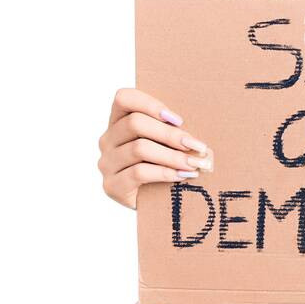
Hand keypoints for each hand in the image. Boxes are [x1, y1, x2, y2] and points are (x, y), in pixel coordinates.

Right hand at [97, 88, 213, 208]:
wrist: (154, 204)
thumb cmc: (164, 165)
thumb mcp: (167, 144)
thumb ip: (173, 132)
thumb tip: (197, 139)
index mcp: (118, 121)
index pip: (124, 98)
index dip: (150, 104)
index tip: (179, 120)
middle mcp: (108, 140)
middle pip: (135, 123)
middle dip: (170, 134)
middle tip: (197, 146)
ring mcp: (107, 163)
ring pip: (139, 148)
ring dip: (173, 156)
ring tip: (195, 163)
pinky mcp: (112, 186)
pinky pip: (139, 172)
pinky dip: (165, 172)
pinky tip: (182, 176)